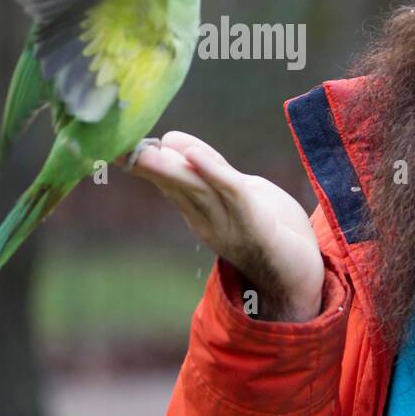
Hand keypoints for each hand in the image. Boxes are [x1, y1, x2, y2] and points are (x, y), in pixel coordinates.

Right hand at [123, 131, 323, 321]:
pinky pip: (232, 194)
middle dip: (146, 164)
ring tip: (146, 151)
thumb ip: (210, 168)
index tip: (112, 140)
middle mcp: (207, 219)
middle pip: (175, 185)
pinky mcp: (258, 227)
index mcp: (198, 210)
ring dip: (170, 169)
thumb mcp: (237, 190)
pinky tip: (194, 154)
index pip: (167, 180)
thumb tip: (172, 141)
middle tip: (114, 145)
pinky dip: (213, 171)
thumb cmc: (270, 227)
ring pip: (196, 189)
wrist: (302, 275)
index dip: (141, 161)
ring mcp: (230, 225)